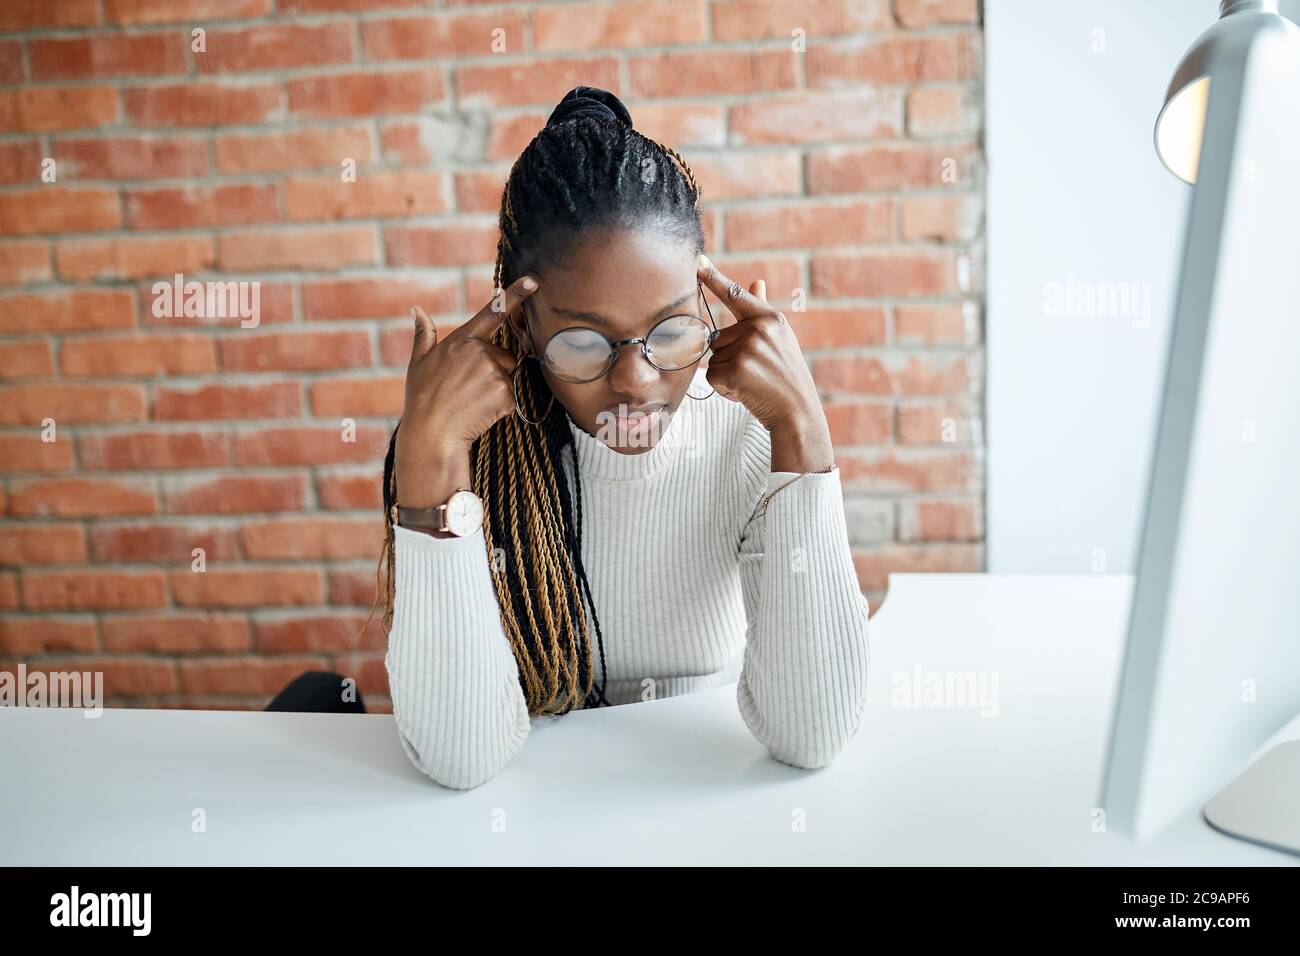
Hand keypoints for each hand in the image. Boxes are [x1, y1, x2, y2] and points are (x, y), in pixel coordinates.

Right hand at [394, 275, 539, 494]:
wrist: (432, 435)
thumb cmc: (422, 398)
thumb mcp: (418, 363)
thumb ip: (423, 334)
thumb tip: (416, 309)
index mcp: (461, 339)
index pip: (493, 311)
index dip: (515, 295)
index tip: (534, 281)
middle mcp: (480, 352)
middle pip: (504, 355)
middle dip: (493, 369)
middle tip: (467, 388)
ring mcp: (494, 372)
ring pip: (508, 375)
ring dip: (496, 386)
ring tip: (471, 400)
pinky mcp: (505, 394)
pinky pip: (510, 396)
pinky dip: (499, 405)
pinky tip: (479, 411)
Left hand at [696, 255, 822, 434]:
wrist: (797, 412)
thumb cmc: (785, 377)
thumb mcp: (779, 339)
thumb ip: (761, 312)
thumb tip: (756, 282)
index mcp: (770, 318)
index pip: (735, 294)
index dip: (712, 277)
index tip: (696, 261)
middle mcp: (759, 329)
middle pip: (717, 338)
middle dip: (729, 358)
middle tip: (756, 372)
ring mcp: (748, 348)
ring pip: (713, 358)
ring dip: (726, 374)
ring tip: (753, 382)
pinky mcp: (737, 370)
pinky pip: (712, 375)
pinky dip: (722, 388)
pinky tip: (745, 391)